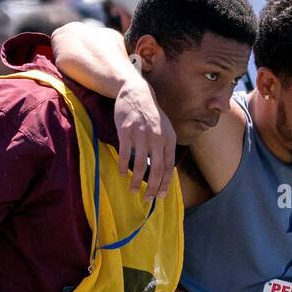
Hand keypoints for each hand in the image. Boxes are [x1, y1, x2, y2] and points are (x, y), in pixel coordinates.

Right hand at [114, 72, 175, 197]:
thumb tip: (164, 173)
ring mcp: (141, 134)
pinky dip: (123, 166)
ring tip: (133, 190)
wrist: (136, 92)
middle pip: (157, 169)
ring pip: (141, 164)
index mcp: (169, 139)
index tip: (160, 196)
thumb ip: (165, 149)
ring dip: (137, 181)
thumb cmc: (151, 115)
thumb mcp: (165, 129)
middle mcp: (157, 137)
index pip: (169, 167)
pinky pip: (125, 153)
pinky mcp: (126, 130)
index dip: (165, 183)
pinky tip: (122, 173)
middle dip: (152, 187)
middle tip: (147, 199)